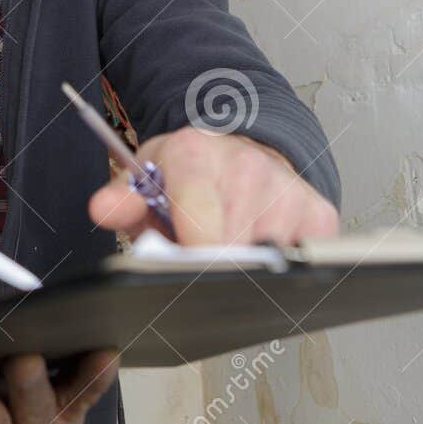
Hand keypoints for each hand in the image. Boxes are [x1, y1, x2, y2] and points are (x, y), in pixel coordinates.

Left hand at [88, 127, 337, 244]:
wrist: (240, 148)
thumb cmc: (189, 172)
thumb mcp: (145, 177)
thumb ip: (122, 199)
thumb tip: (104, 210)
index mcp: (194, 154)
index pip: (198, 211)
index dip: (194, 251)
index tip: (189, 274)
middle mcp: (247, 165)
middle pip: (232, 245)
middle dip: (211, 266)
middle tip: (196, 261)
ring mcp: (287, 188)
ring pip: (266, 258)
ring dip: (244, 268)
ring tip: (225, 248)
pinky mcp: (318, 212)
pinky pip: (299, 260)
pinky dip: (277, 267)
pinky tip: (258, 249)